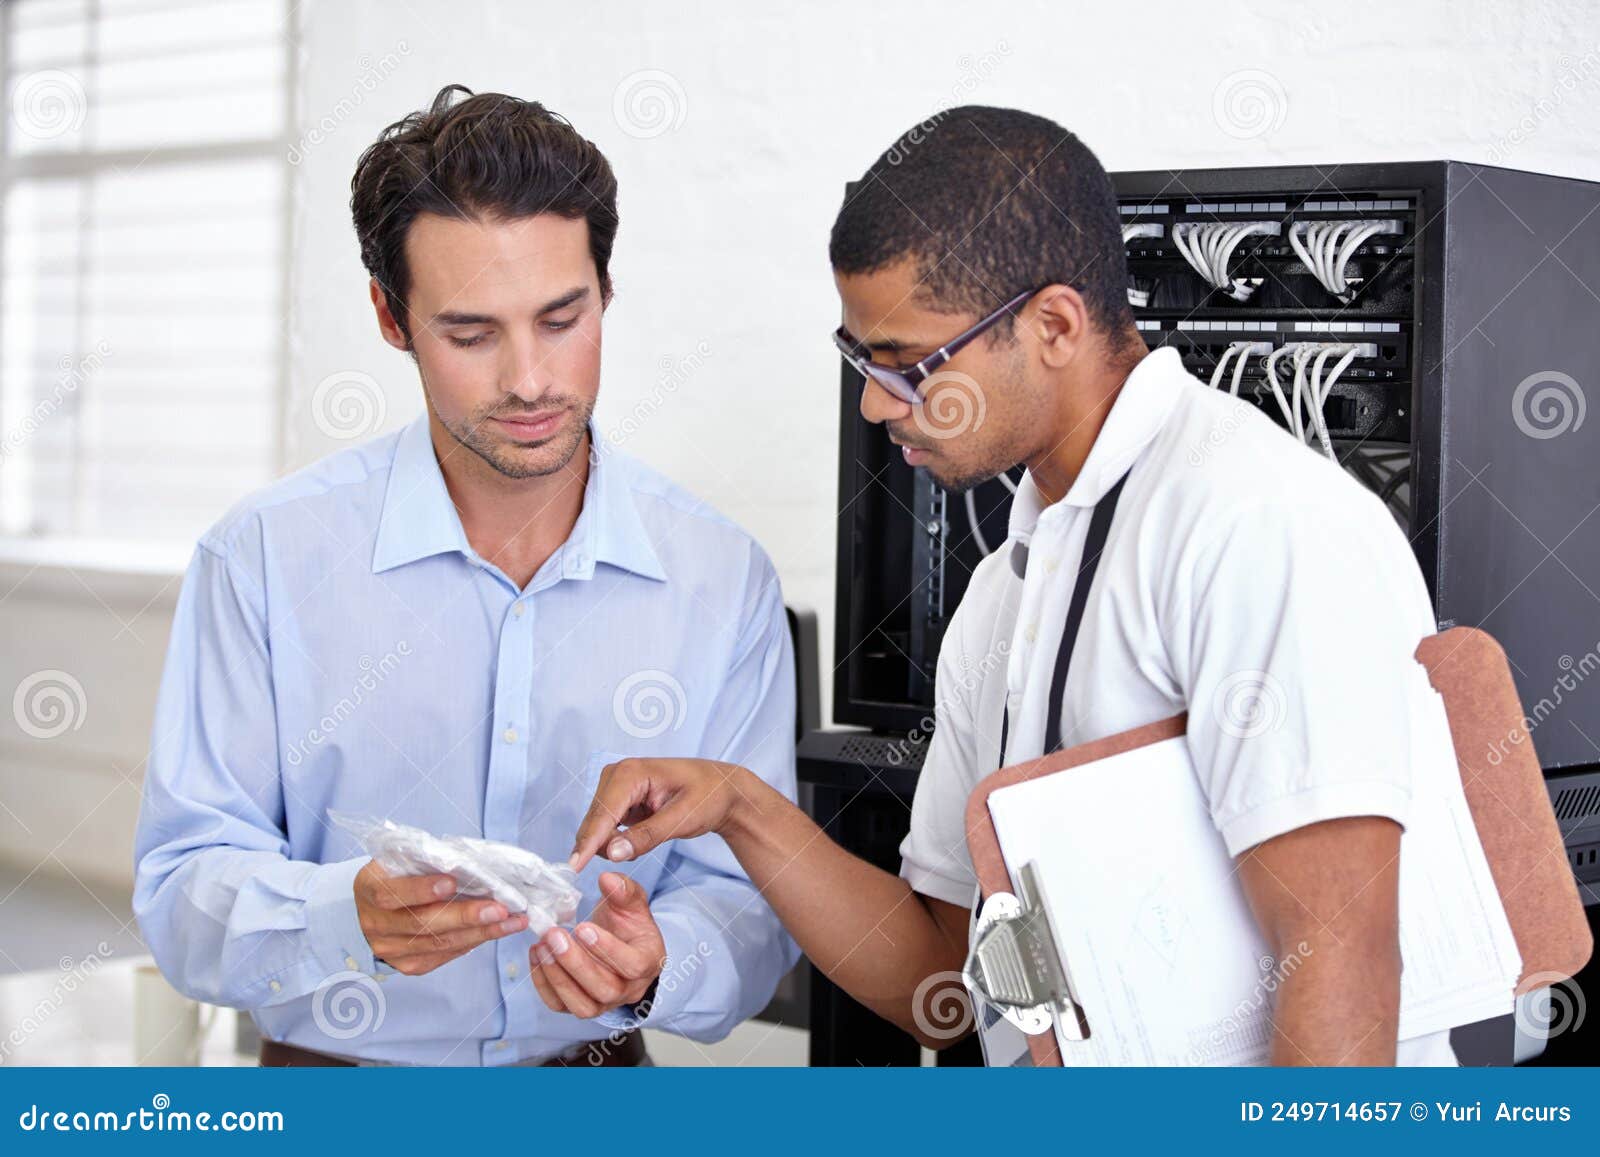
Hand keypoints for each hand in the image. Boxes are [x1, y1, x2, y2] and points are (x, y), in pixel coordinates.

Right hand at [352, 860, 527, 975]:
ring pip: (440, 943)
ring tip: (513, 921)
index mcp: (370, 889)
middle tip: (499, 908)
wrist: (371, 912)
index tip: (452, 882)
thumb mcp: (398, 859)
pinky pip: (445, 954)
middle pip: (422, 924)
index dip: (421, 890)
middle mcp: (377, 924)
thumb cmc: (394, 876)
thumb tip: (468, 862)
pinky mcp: (410, 965)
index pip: (391, 893)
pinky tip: (496, 930)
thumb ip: (425, 860)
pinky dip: (474, 941)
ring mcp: (392, 950)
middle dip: (465, 916)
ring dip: (481, 932)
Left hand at [529, 872, 665, 1018]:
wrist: (619, 942)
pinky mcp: (580, 1005)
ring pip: (582, 1006)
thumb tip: (607, 879)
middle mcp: (628, 990)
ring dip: (557, 977)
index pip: (632, 965)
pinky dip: (543, 983)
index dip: (607, 949)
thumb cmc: (627, 923)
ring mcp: (604, 1002)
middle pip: (605, 989)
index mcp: (647, 962)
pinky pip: (560, 1005)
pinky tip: (536, 955)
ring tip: (541, 946)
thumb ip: (623, 890)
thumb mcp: (632, 902)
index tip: (583, 927)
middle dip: (575, 963)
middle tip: (554, 935)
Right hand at [568, 757, 754, 871]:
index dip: (588, 843)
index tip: (572, 868)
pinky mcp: (617, 800)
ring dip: (614, 843)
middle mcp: (615, 775)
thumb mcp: (683, 819)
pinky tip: (642, 835)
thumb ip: (647, 837)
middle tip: (646, 844)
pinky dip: (617, 840)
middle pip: (594, 822)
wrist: (720, 788)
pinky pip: (605, 828)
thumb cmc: (708, 796)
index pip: (601, 814)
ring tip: (654, 834)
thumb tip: (612, 853)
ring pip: (596, 827)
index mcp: (630, 773)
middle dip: (605, 845)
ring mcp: (614, 787)